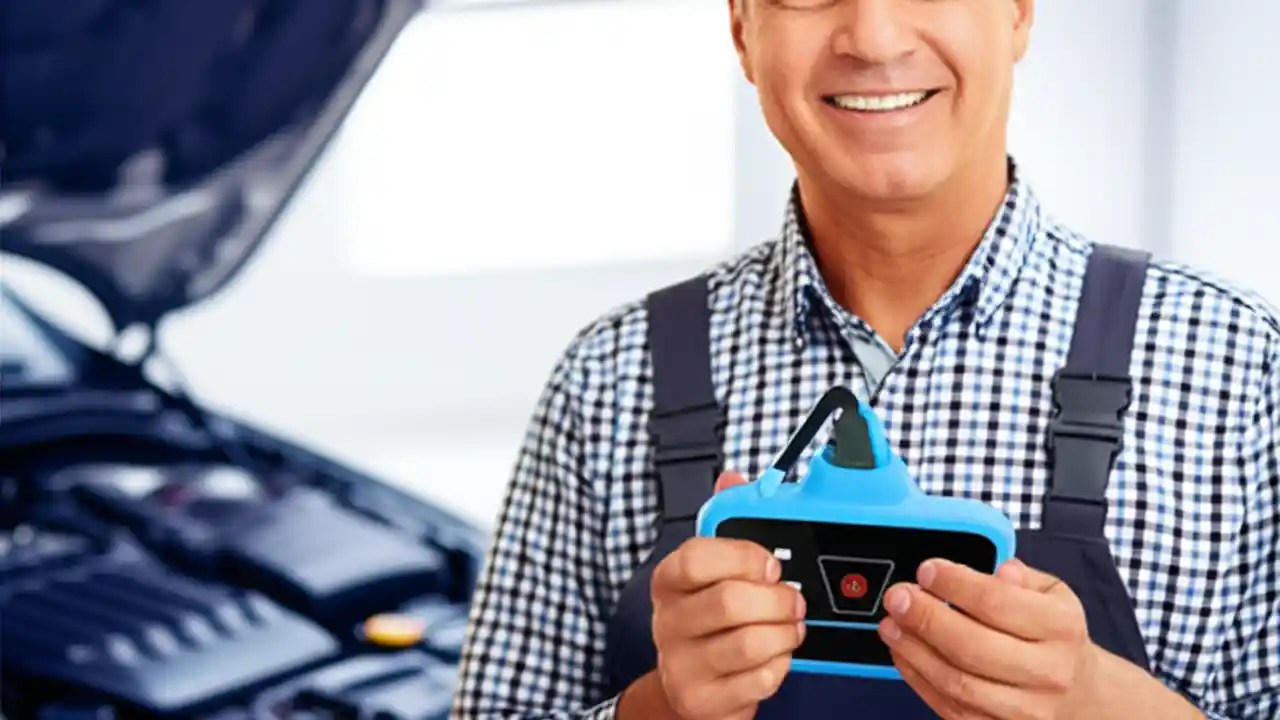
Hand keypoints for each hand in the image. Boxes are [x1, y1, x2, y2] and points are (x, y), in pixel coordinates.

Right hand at [648, 472, 804, 719]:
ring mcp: (682, 665)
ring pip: (749, 643)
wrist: (688, 687)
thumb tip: (731, 478)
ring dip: (785, 633)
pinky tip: (777, 656)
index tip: (771, 565)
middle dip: (778, 599)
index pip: (696, 558)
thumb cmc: (708, 620)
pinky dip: (780, 666)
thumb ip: (726, 525)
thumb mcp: (711, 572)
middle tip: (794, 600)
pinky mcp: (703, 701)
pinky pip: (758, 681)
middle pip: (729, 602)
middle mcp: (668, 622)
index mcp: (669, 581)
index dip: (742, 557)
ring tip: (791, 627)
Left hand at [877, 557, 1101, 719]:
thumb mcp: (1053, 595)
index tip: (927, 570)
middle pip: (972, 647)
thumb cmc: (1055, 637)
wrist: (1080, 695)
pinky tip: (903, 652)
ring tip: (891, 624)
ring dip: (914, 650)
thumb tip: (1001, 572)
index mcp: (1061, 629)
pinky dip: (918, 678)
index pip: (998, 603)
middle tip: (898, 597)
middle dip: (925, 618)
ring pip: (957, 682)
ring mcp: (1025, 709)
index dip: (955, 583)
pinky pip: (950, 707)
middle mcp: (1047, 672)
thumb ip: (1022, 578)